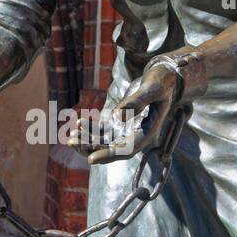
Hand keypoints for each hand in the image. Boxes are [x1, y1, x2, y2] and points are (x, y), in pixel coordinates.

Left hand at [67, 65, 181, 165]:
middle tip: (72, 142)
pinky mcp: (120, 123)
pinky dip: (90, 128)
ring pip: (105, 142)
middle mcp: (137, 136)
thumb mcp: (152, 89)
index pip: (127, 150)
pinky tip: (79, 122)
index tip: (91, 159)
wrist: (165, 77)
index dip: (109, 155)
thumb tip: (117, 116)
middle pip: (112, 149)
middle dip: (91, 148)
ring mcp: (128, 130)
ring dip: (87, 140)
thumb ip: (137, 101)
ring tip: (71, 135)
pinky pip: (103, 130)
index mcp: (148, 133)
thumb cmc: (162, 82)